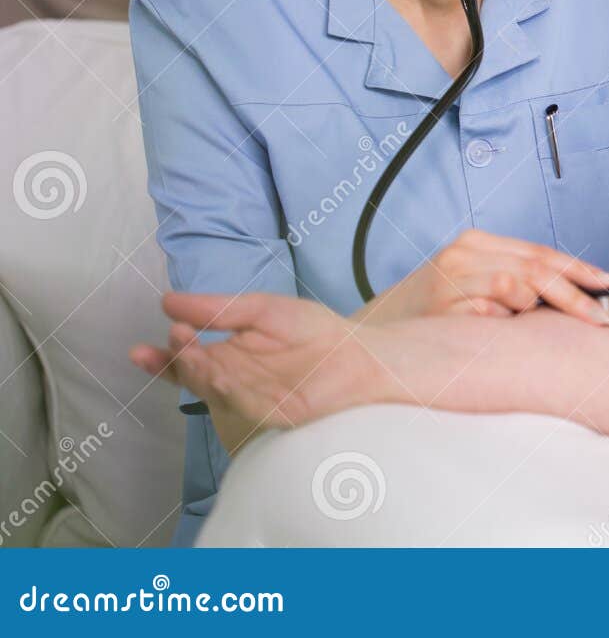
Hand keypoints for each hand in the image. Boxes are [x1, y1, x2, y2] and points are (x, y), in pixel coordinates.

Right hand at [130, 292, 385, 445]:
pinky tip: (219, 375)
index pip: (185, 359)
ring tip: (190, 351)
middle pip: (193, 377)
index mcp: (227, 356)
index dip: (162, 357)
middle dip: (178, 361)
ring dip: (200, 372)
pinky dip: (230, 391)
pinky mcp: (275, 413)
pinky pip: (244, 404)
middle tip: (176, 338)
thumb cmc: (316, 333)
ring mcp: (252, 399)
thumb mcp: (263, 310)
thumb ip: (219, 308)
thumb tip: (167, 300)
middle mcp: (233, 381)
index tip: (140, 349)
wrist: (363, 355)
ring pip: (214, 390)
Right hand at [361, 228, 608, 324]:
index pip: (541, 253)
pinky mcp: (439, 306)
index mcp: (477, 242)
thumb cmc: (432, 315)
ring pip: (515, 286)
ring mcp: (449, 278)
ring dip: (531, 309)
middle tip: (604, 320)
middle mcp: (463, 253)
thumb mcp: (473, 286)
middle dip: (576, 295)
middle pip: (536, 268)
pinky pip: (487, 314)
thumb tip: (579, 297)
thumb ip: (516, 283)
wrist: (373, 337)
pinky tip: (496, 334)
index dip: (582, 270)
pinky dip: (500, 324)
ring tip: (528, 325)